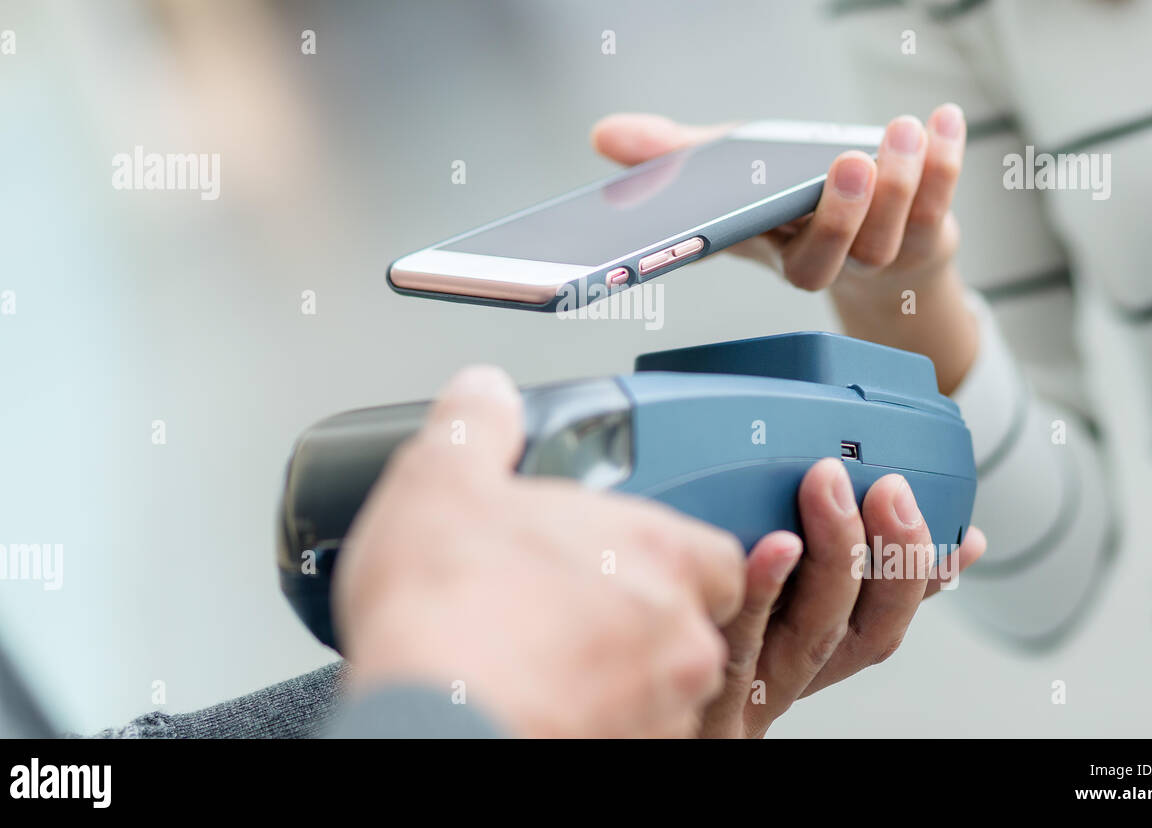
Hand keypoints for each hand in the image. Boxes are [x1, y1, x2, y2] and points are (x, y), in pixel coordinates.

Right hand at [332, 365, 746, 737]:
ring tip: (546, 661)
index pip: (718, 554)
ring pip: (664, 688)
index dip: (677, 559)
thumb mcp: (441, 479)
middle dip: (643, 618)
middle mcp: (677, 633)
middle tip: (574, 609)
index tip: (629, 559)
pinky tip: (540, 703)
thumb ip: (477, 425)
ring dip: (622, 674)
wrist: (433, 723)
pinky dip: (599, 721)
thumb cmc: (448, 617)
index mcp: (655, 551)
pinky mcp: (632, 756)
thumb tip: (485, 396)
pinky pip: (632, 735)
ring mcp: (660, 707)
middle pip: (692, 624)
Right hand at [591, 110, 978, 394]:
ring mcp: (878, 255)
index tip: (741, 206)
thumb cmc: (793, 201)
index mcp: (767, 251)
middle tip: (848, 162)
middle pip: (830, 255)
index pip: (744, 252)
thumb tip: (600, 134)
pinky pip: (937, 205)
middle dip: (842, 211)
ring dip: (902, 182)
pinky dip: (945, 163)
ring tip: (903, 128)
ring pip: (891, 234)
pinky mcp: (925, 235)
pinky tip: (943, 119)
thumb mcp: (731, 168)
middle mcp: (824, 263)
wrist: (880, 249)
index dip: (738, 237)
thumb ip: (673, 153)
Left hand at [698, 458, 984, 736]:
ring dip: (837, 553)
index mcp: (802, 659)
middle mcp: (787, 677)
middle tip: (889, 489)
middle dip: (893, 553)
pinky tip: (767, 547)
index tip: (961, 535)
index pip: (884, 620)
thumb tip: (793, 496)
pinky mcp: (698, 689)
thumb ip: (773, 567)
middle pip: (867, 626)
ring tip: (831, 488)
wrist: (614, 732)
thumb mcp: (737, 614)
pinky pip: (736, 639)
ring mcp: (747, 686)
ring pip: (818, 629)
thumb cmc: (672, 666)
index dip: (927, 579)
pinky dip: (759, 591)